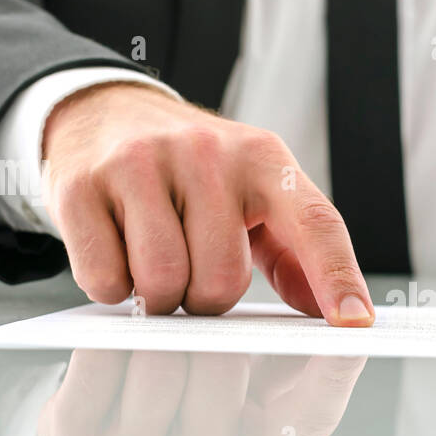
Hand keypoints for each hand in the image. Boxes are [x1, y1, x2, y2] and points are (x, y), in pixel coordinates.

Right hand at [42, 82, 374, 323]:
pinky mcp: (82, 184)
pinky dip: (112, 287)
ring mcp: (140, 163)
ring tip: (156, 265)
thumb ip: (297, 253)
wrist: (102, 113)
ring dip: (159, 295)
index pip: (314, 223)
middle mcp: (206, 152)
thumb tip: (334, 312)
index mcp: (264, 159)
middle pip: (220, 279)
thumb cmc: (190, 171)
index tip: (354, 321)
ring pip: (162, 281)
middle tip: (191, 272)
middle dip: (205, 298)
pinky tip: (116, 252)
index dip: (337, 277)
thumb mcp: (254, 195)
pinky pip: (105, 279)